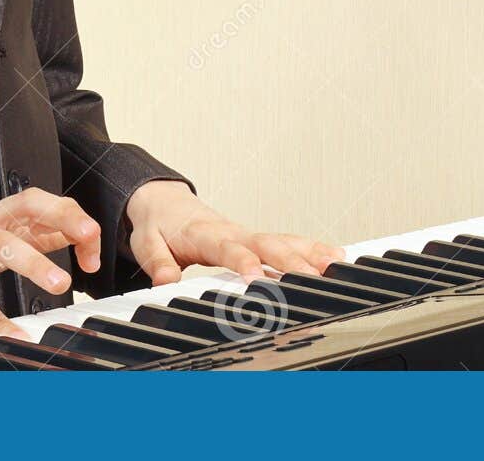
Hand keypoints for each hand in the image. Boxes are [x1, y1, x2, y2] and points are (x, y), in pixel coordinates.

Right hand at [0, 187, 100, 337]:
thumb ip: (36, 233)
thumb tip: (79, 237)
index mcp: (2, 214)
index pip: (45, 202)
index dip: (74, 219)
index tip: (92, 249)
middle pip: (27, 204)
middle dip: (61, 216)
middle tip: (89, 235)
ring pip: (0, 244)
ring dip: (33, 261)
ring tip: (60, 283)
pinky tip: (13, 335)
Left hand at [123, 180, 345, 284]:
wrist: (163, 203)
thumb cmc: (158, 224)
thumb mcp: (146, 243)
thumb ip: (157, 261)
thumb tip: (165, 281)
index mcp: (206, 233)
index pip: (229, 246)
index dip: (244, 260)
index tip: (256, 277)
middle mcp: (233, 231)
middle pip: (267, 243)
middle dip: (290, 260)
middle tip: (312, 277)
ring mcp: (247, 235)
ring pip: (284, 240)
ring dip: (311, 252)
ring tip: (337, 267)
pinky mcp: (255, 240)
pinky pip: (287, 242)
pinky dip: (312, 248)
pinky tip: (336, 258)